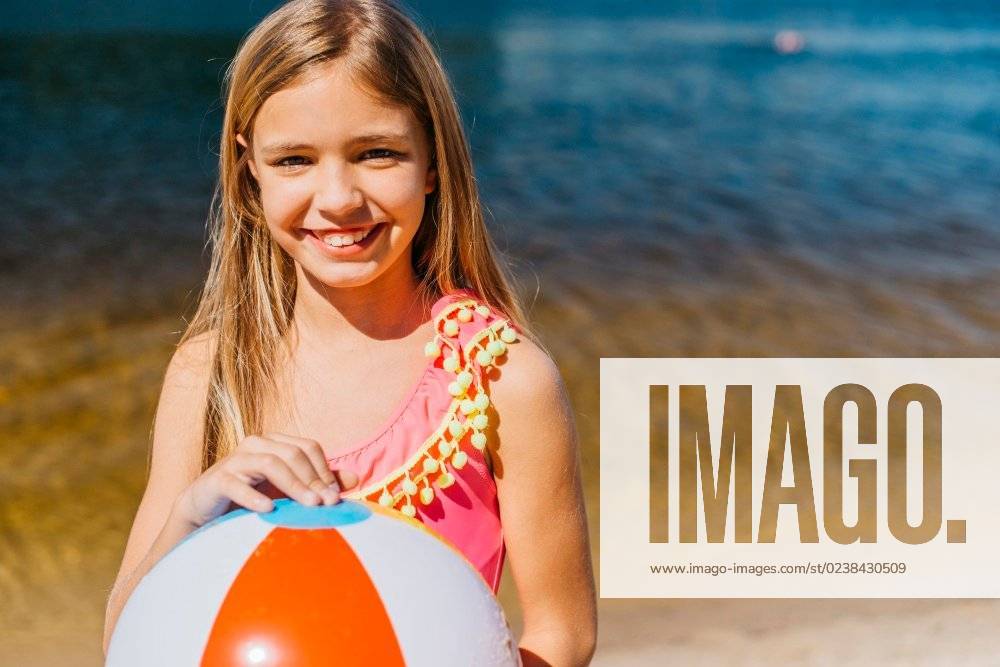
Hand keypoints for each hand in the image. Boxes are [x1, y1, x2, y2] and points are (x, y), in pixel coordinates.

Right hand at [174, 433, 358, 527]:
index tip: (336, 497)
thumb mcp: (288, 489)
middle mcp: (257, 444)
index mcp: (276, 442)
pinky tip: (268, 509)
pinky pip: (237, 483)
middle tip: (327, 504)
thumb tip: (355, 478)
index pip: (309, 447)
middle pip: (293, 453)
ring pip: (271, 462)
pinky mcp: (218, 479)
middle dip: (314, 479)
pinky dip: (254, 496)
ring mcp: (236, 459)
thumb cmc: (252, 495)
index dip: (324, 470)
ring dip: (294, 485)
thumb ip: (318, 482)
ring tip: (309, 505)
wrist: (206, 508)